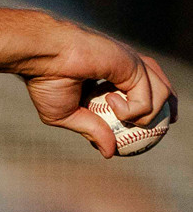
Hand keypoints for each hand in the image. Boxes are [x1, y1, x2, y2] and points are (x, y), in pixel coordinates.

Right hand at [20, 26, 176, 157]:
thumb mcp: (66, 115)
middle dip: (169, 105)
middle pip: (162, 86)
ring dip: (143, 117)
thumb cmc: (47, 81)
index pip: (144, 87)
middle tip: (166, 124)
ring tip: (117, 115)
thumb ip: (91, 130)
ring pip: (162, 96)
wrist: (43, 58)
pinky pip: (146, 101)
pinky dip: (131, 111)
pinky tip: (110, 101)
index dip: (155, 103)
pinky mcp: (135, 65)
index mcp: (113, 73)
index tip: (152, 122)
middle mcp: (127, 65)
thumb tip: (110, 153)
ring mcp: (133, 64)